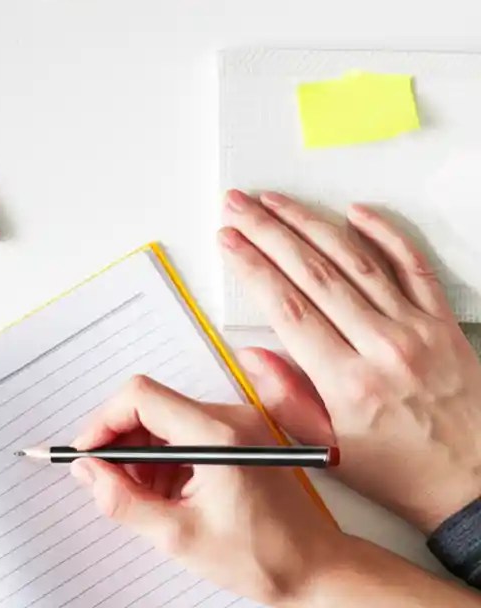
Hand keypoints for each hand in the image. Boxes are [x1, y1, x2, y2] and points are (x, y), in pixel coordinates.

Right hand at [71, 376, 480, 607]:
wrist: (317, 569)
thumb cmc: (264, 558)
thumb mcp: (178, 537)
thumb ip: (122, 501)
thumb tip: (87, 472)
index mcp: (218, 435)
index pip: (141, 397)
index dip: (104, 422)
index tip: (87, 452)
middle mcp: (231, 418)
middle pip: (150, 406)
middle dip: (120, 443)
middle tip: (107, 481)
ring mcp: (239, 424)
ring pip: (165, 420)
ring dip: (141, 454)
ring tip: (142, 497)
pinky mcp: (241, 436)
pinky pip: (186, 432)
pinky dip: (165, 458)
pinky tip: (166, 493)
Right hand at [220, 190, 480, 532]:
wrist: (478, 481)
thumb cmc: (404, 473)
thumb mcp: (330, 453)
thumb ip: (287, 401)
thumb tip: (251, 356)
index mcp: (348, 382)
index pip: (288, 307)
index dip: (252, 266)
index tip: (228, 240)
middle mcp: (383, 346)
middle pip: (313, 272)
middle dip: (268, 232)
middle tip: (239, 205)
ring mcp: (417, 329)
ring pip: (355, 260)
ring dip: (311, 223)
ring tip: (277, 201)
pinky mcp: (443, 322)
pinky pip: (412, 265)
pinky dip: (384, 233)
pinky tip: (356, 212)